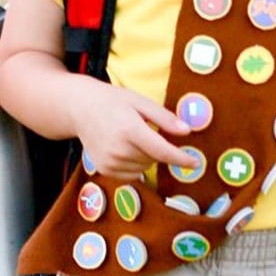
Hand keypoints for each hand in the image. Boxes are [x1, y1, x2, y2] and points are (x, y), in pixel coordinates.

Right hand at [67, 80, 193, 178]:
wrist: (80, 108)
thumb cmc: (113, 101)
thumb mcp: (140, 102)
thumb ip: (164, 118)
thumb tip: (187, 131)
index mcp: (130, 130)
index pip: (162, 151)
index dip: (181, 159)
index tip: (196, 163)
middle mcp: (118, 150)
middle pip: (154, 159)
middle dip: (157, 148)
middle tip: (144, 130)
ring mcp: (109, 162)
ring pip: (144, 167)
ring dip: (146, 156)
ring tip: (131, 137)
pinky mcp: (104, 170)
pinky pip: (132, 174)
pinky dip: (135, 165)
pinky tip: (125, 148)